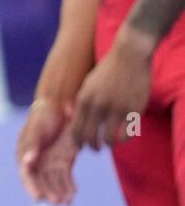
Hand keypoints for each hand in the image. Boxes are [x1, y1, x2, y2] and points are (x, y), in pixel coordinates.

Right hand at [17, 98, 78, 203]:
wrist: (59, 106)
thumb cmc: (43, 116)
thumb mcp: (36, 127)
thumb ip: (31, 143)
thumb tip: (27, 162)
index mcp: (24, 152)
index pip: (26, 173)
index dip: (31, 186)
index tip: (39, 198)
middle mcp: (36, 160)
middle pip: (41, 181)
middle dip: (48, 192)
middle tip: (57, 202)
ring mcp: (50, 161)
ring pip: (54, 181)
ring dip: (59, 192)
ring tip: (67, 202)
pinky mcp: (63, 160)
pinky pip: (65, 177)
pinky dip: (69, 185)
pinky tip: (74, 193)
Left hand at [70, 30, 153, 150]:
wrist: (128, 56)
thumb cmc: (107, 71)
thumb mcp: (88, 85)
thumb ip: (81, 102)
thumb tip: (72, 119)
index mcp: (84, 99)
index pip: (76, 128)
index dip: (77, 141)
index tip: (81, 145)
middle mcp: (98, 105)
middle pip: (89, 137)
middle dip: (91, 146)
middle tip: (95, 149)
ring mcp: (116, 108)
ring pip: (109, 139)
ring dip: (108, 144)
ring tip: (110, 143)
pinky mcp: (133, 110)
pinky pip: (127, 134)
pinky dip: (124, 140)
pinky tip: (123, 138)